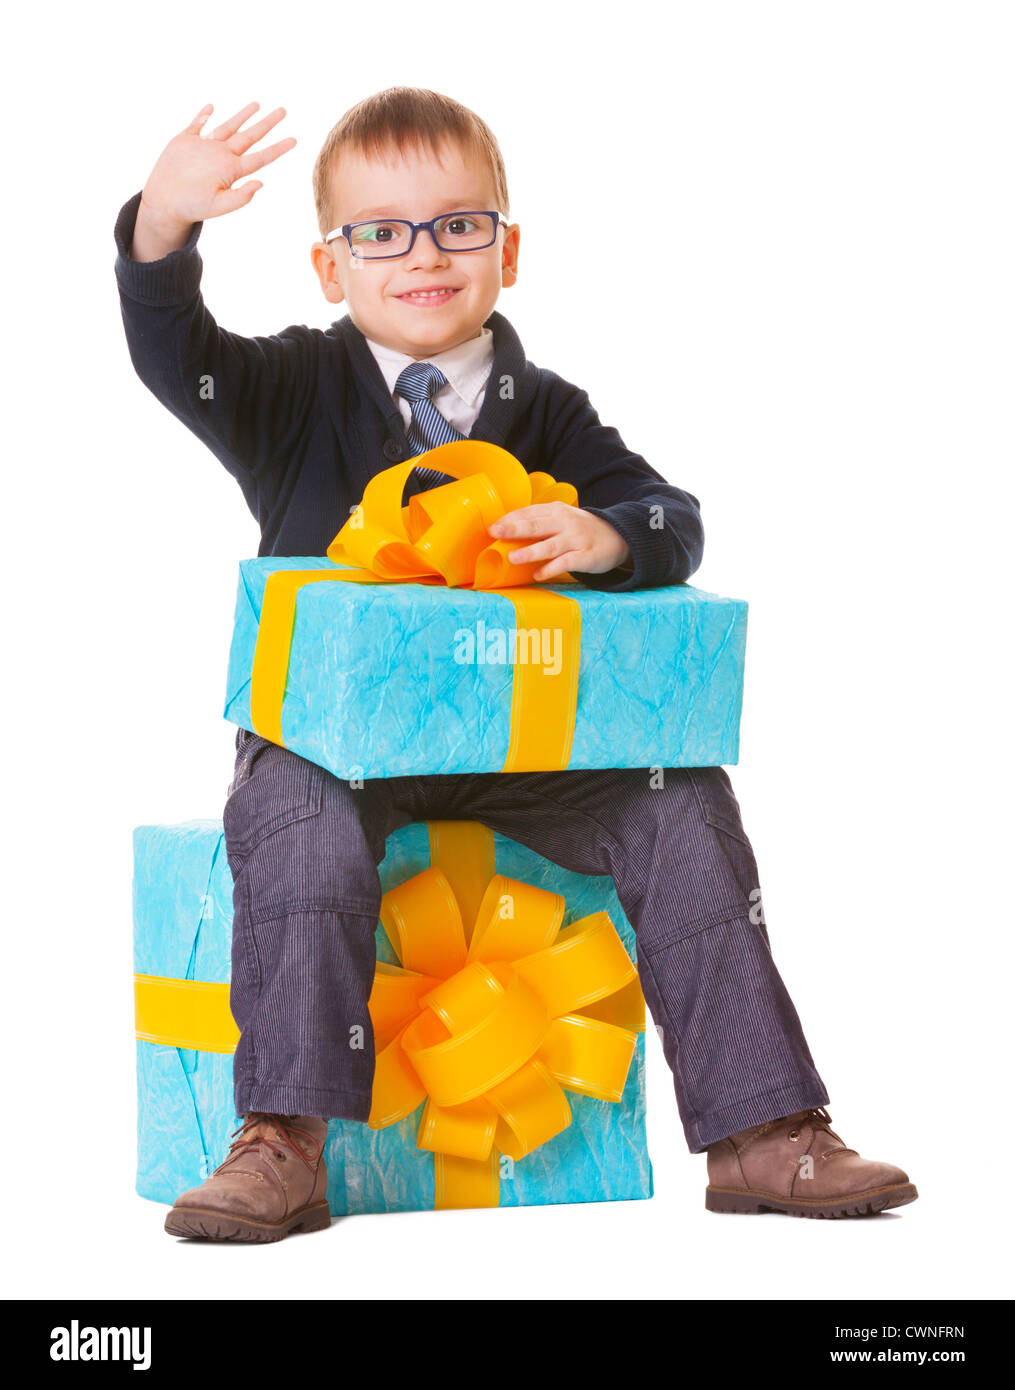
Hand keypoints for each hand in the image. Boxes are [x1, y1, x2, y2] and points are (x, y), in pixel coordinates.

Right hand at [131, 102, 295, 260]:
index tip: (295, 140)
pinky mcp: (186, 141)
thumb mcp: (217, 206)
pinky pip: (197, 124)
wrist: (165, 203)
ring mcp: (205, 147)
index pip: (261, 157)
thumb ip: (240, 197)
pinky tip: (211, 108)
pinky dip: (204, 115)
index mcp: (232, 170)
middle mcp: (222, 156)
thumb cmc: (192, 208)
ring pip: (228, 126)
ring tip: (257, 104)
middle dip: (267, 123)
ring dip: (242, 116)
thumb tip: (260, 184)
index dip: (278, 149)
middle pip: (250, 136)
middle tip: (284, 111)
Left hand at [488, 503, 631, 580]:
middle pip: (536, 525)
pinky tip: (538, 575)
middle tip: (495, 532)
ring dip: (531, 551)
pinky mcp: (585, 556)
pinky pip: (566, 563)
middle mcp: (565, 523)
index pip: (529, 513)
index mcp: (555, 511)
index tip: (491, 527)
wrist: (617, 536)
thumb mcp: (561, 519)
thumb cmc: (580, 529)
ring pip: (550, 545)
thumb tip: (506, 530)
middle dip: (514, 528)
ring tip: (513, 558)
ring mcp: (575, 539)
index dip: (510, 519)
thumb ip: (538, 522)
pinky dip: (551, 569)